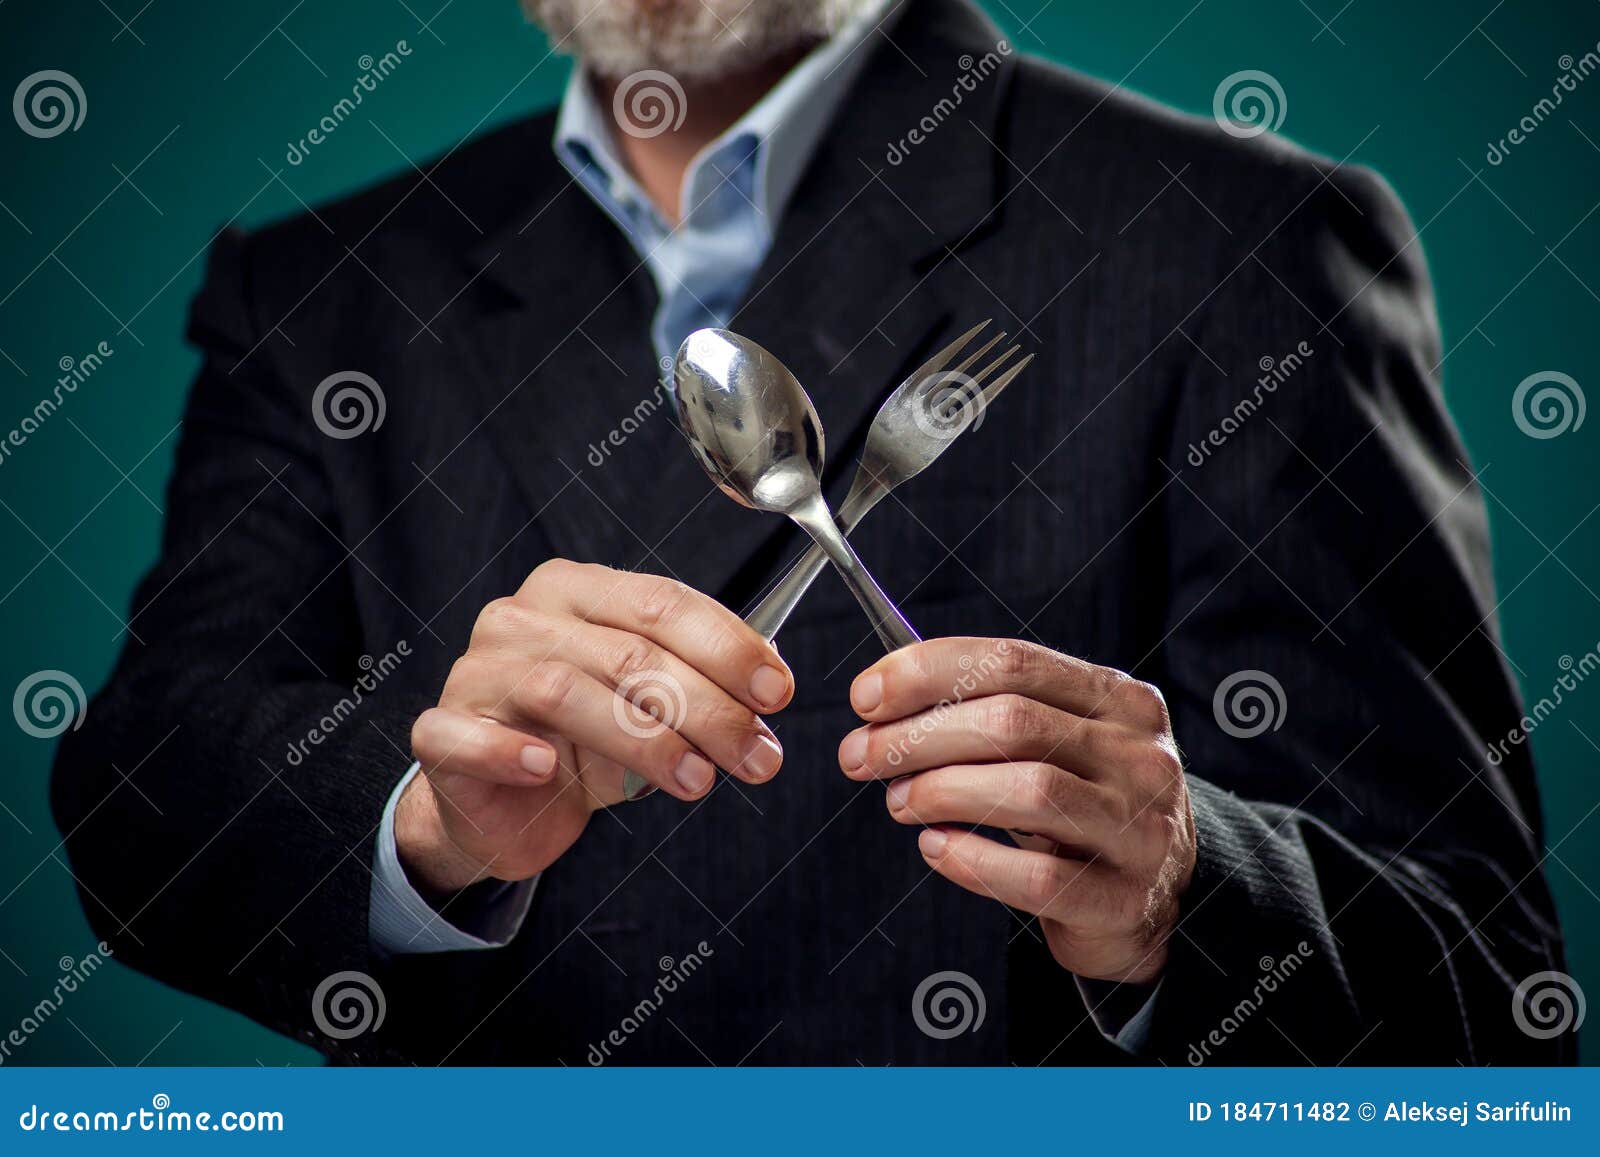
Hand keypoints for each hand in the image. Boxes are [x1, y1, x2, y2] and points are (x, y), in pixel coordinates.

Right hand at [401, 560, 792, 895]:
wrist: (504, 808)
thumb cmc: (581, 744)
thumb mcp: (649, 709)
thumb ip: (698, 688)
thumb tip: (767, 691)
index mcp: (578, 591)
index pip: (661, 603)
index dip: (727, 647)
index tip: (777, 692)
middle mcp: (523, 618)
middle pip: (628, 653)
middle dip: (708, 708)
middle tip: (757, 756)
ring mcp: (477, 671)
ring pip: (566, 692)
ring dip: (645, 741)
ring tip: (697, 781)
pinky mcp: (441, 730)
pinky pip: (471, 736)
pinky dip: (513, 752)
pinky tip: (550, 772)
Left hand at [837, 638, 1194, 983]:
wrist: (1148, 900)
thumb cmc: (1078, 806)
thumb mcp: (1055, 744)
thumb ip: (988, 712)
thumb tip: (882, 699)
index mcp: (1118, 699)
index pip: (1013, 661)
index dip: (927, 673)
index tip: (865, 697)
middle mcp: (1137, 755)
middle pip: (1012, 722)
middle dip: (917, 736)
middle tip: (860, 756)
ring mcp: (1139, 826)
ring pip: (1028, 790)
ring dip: (942, 791)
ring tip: (899, 802)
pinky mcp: (1123, 896)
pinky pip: (1037, 877)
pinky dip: (972, 859)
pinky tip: (936, 847)